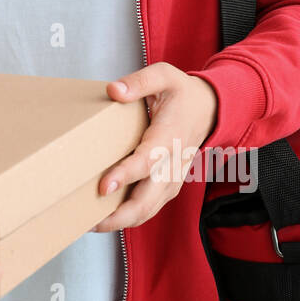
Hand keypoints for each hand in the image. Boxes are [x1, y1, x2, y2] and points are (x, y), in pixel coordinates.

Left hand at [92, 64, 218, 232]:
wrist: (210, 109)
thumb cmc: (182, 92)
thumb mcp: (164, 75)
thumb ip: (139, 82)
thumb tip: (113, 90)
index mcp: (170, 136)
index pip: (147, 161)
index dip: (125, 175)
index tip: (103, 187)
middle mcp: (173, 163)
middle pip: (148, 199)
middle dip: (119, 214)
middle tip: (88, 220)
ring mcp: (173, 178)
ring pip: (149, 209)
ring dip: (121, 221)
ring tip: (90, 225)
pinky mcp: (169, 186)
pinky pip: (150, 207)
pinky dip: (130, 218)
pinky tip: (107, 219)